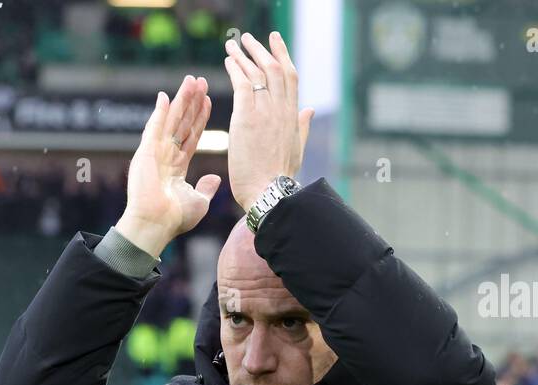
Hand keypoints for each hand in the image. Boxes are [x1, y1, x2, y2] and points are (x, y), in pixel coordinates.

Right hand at [114, 75, 220, 258]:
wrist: (155, 225)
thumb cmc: (174, 218)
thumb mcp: (199, 201)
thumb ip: (207, 187)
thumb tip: (216, 178)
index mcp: (176, 166)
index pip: (191, 135)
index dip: (200, 117)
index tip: (208, 100)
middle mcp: (165, 156)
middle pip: (182, 123)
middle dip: (192, 102)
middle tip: (201, 81)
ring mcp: (154, 153)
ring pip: (171, 121)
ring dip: (181, 100)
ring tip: (191, 81)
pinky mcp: (145, 153)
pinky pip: (153, 128)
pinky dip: (159, 112)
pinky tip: (165, 96)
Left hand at [223, 31, 313, 210]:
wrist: (270, 194)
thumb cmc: (280, 178)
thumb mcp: (296, 149)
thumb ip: (301, 126)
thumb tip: (309, 110)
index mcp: (293, 116)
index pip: (290, 77)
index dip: (283, 55)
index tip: (275, 41)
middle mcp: (281, 110)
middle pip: (275, 68)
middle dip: (262, 49)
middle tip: (249, 38)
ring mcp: (265, 113)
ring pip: (258, 72)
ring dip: (245, 55)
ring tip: (234, 44)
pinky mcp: (247, 119)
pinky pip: (243, 84)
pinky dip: (236, 69)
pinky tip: (228, 61)